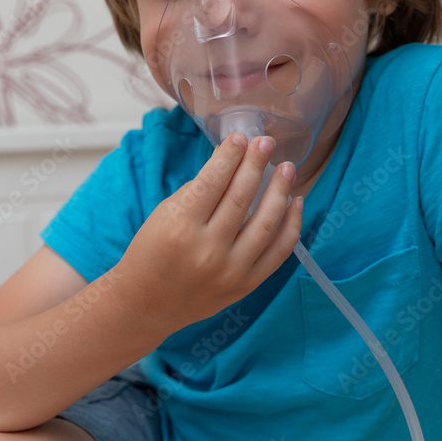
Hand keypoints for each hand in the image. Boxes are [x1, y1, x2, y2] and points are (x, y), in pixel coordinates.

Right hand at [114, 134, 302, 336]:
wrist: (146, 304)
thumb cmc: (151, 251)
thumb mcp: (165, 213)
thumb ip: (199, 189)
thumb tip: (232, 158)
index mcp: (180, 227)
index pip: (212, 181)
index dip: (230, 155)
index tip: (241, 136)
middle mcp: (207, 250)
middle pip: (241, 197)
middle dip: (256, 164)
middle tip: (266, 142)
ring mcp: (230, 270)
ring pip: (265, 223)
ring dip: (280, 191)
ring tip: (287, 168)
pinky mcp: (246, 285)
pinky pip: (278, 252)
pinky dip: (291, 225)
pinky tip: (295, 202)